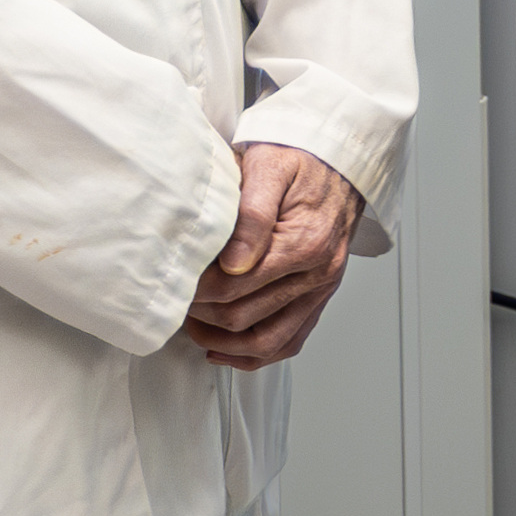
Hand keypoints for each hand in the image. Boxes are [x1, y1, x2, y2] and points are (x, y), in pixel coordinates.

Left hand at [189, 143, 359, 369]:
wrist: (339, 160)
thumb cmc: (302, 159)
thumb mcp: (269, 166)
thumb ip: (251, 214)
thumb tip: (233, 262)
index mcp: (305, 243)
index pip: (234, 287)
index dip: (196, 291)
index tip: (176, 281)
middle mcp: (318, 272)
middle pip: (245, 318)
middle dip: (201, 315)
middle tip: (177, 299)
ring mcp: (321, 289)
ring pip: (267, 342)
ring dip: (223, 343)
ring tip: (196, 327)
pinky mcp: (320, 297)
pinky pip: (290, 341)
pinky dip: (256, 355)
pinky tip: (226, 349)